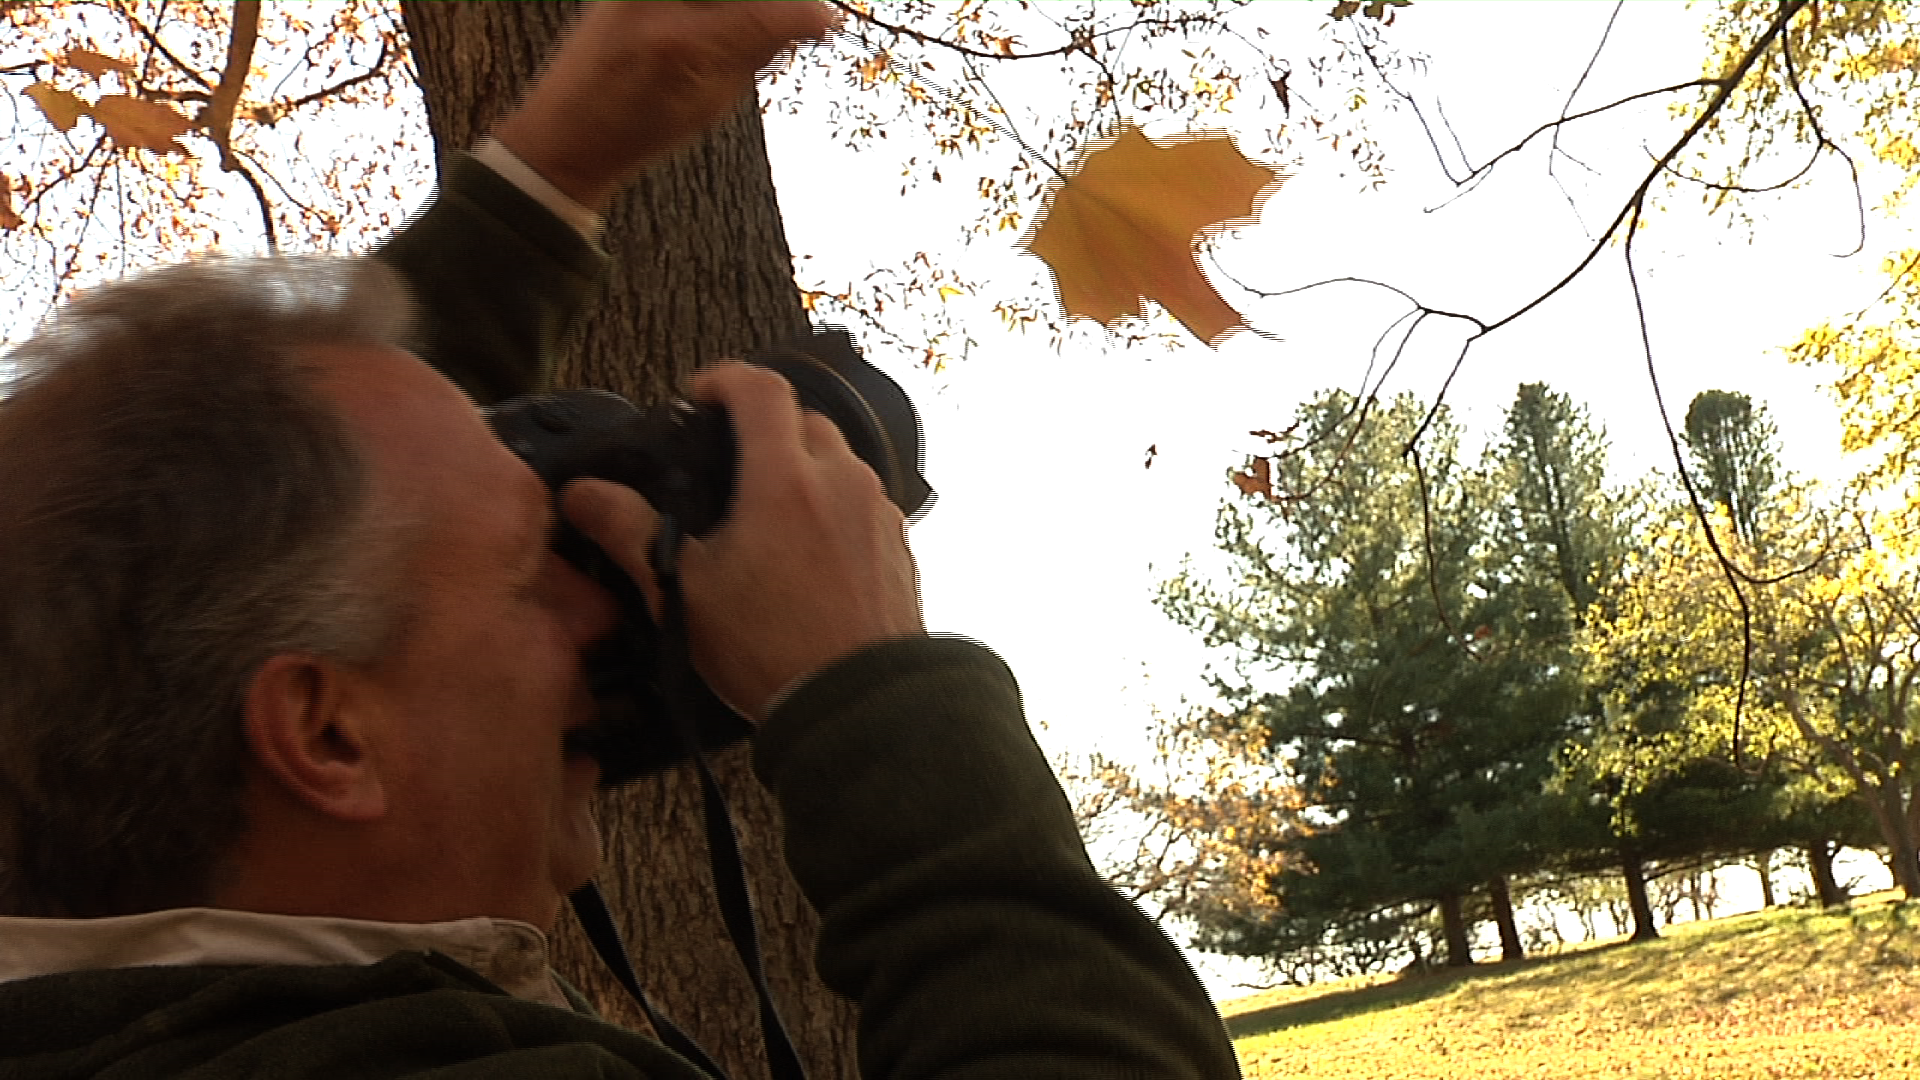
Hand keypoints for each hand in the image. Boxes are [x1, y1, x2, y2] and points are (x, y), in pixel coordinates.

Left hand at [495, 1, 836, 210]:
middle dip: (771, 9)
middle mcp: (656, 5)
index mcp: (685, 45)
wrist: (560, 137)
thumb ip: (755, 57)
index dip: (803, 15)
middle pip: (741, 2)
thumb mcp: (709, 107)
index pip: (763, 14)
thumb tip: (798, 22)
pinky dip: (710, 13)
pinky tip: (709, 36)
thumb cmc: (633, 132)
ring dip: (740, 13)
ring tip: (745, 40)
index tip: (827, 21)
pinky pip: (687, 1)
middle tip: (795, 20)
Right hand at [561, 362, 925, 719]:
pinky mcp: (899, 546)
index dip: (724, 379)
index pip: (760, 388)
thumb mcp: (685, 593)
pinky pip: (864, 505)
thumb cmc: (775, 653)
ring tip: (765, 515)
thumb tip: (586, 496)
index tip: (702, 395)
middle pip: (803, 420)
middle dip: (764, 428)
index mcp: (785, 479)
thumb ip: (632, 532)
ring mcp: (878, 513)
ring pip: (839, 462)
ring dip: (803, 470)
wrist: (858, 707)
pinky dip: (834, 510)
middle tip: (728, 462)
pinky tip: (807, 555)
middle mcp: (841, 482)